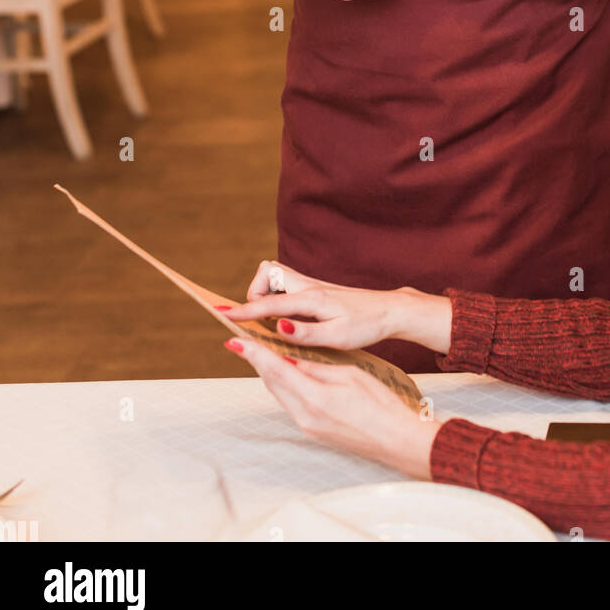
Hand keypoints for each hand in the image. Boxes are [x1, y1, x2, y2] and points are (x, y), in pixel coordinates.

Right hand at [224, 259, 452, 354]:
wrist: (390, 311)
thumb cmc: (366, 325)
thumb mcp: (337, 336)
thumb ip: (305, 332)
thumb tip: (277, 327)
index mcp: (311, 298)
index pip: (268, 302)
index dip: (243, 310)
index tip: (220, 313)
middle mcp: (309, 286)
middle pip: (267, 274)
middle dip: (254, 293)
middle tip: (258, 321)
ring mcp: (312, 286)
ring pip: (276, 278)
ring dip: (265, 295)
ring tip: (270, 323)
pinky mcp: (316, 290)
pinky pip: (286, 287)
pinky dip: (277, 298)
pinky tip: (285, 320)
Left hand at [224, 342, 440, 477]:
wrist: (396, 440)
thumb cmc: (380, 404)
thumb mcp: (351, 375)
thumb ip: (318, 368)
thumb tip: (293, 362)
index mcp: (314, 397)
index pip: (276, 370)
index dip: (254, 353)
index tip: (235, 340)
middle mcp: (304, 415)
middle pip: (272, 383)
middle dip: (257, 361)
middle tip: (244, 340)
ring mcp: (307, 426)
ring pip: (279, 393)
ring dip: (268, 373)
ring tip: (259, 353)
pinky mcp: (312, 431)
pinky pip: (289, 403)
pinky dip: (282, 386)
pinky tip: (284, 374)